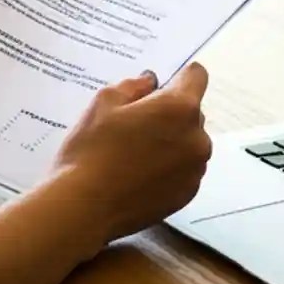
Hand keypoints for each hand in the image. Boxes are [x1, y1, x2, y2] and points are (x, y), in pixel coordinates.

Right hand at [46, 63, 212, 252]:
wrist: (85, 207)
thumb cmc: (91, 151)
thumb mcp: (103, 104)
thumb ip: (133, 86)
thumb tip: (150, 82)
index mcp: (180, 108)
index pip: (197, 76)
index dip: (179, 76)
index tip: (160, 87)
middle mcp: (198, 136)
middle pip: (192, 112)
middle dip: (170, 113)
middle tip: (135, 124)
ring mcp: (197, 168)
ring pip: (190, 142)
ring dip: (172, 141)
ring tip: (136, 154)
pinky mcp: (190, 192)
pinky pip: (185, 169)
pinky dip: (170, 168)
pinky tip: (141, 175)